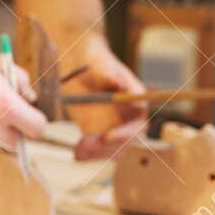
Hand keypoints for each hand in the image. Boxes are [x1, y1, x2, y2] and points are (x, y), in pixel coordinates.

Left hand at [64, 40, 148, 159]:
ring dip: (96, 154)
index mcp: (134, 101)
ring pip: (111, 151)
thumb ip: (109, 73)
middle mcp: (127, 117)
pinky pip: (96, 150)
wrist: (78, 64)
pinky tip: (76, 153)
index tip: (107, 136)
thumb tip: (118, 84)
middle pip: (125, 143)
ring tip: (78, 150)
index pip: (139, 124)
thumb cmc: (94, 60)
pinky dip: (87, 154)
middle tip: (86, 145)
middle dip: (107, 148)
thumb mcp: (100, 64)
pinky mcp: (97, 132)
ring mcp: (113, 127)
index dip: (126, 134)